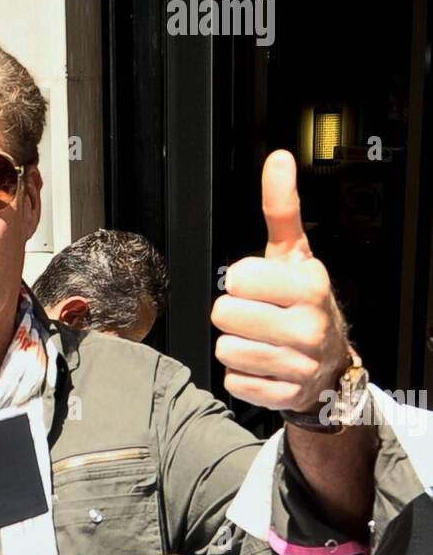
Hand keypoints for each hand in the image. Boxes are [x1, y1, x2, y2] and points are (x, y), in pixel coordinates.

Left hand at [212, 150, 352, 412]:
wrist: (329, 360)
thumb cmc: (302, 301)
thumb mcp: (294, 254)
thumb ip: (282, 209)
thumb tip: (278, 160)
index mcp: (309, 286)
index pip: (238, 278)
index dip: (239, 281)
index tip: (255, 286)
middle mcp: (308, 327)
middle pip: (224, 315)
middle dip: (232, 314)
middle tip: (254, 315)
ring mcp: (298, 365)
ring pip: (225, 350)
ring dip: (233, 344)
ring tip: (257, 339)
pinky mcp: (283, 395)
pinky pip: (234, 381)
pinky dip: (241, 375)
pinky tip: (261, 365)